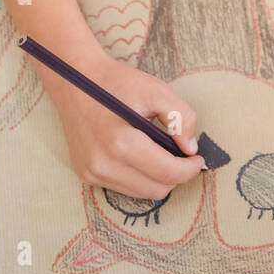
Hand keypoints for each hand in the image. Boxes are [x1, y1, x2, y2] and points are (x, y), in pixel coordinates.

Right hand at [39, 47, 205, 198]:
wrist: (75, 81)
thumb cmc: (117, 83)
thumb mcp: (156, 90)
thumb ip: (181, 118)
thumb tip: (190, 149)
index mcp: (121, 143)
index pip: (166, 173)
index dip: (189, 169)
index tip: (198, 159)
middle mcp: (103, 165)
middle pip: (156, 189)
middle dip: (175, 175)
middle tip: (181, 155)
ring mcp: (92, 173)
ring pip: (141, 193)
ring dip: (156, 178)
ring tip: (159, 152)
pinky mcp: (86, 175)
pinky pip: (123, 187)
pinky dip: (138, 176)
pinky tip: (138, 154)